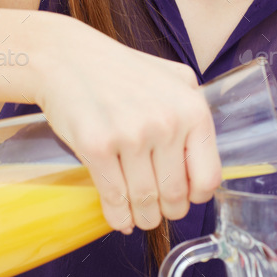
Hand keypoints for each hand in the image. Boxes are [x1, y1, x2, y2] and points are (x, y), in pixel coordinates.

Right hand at [35, 15, 221, 233]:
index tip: (185, 197)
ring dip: (143, 218)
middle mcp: (166, 122)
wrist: (68, 58)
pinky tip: (119, 218)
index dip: (196, 196)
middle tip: (159, 211)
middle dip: (167, 211)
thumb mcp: (173, 79)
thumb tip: (203, 165)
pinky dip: (118, 216)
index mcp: (192, 109)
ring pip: (145, 201)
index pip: (208, 177)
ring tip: (140, 216)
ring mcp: (131, 135)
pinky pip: (114, 198)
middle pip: (175, 194)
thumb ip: (194, 115)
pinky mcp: (97, 146)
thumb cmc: (121, 71)